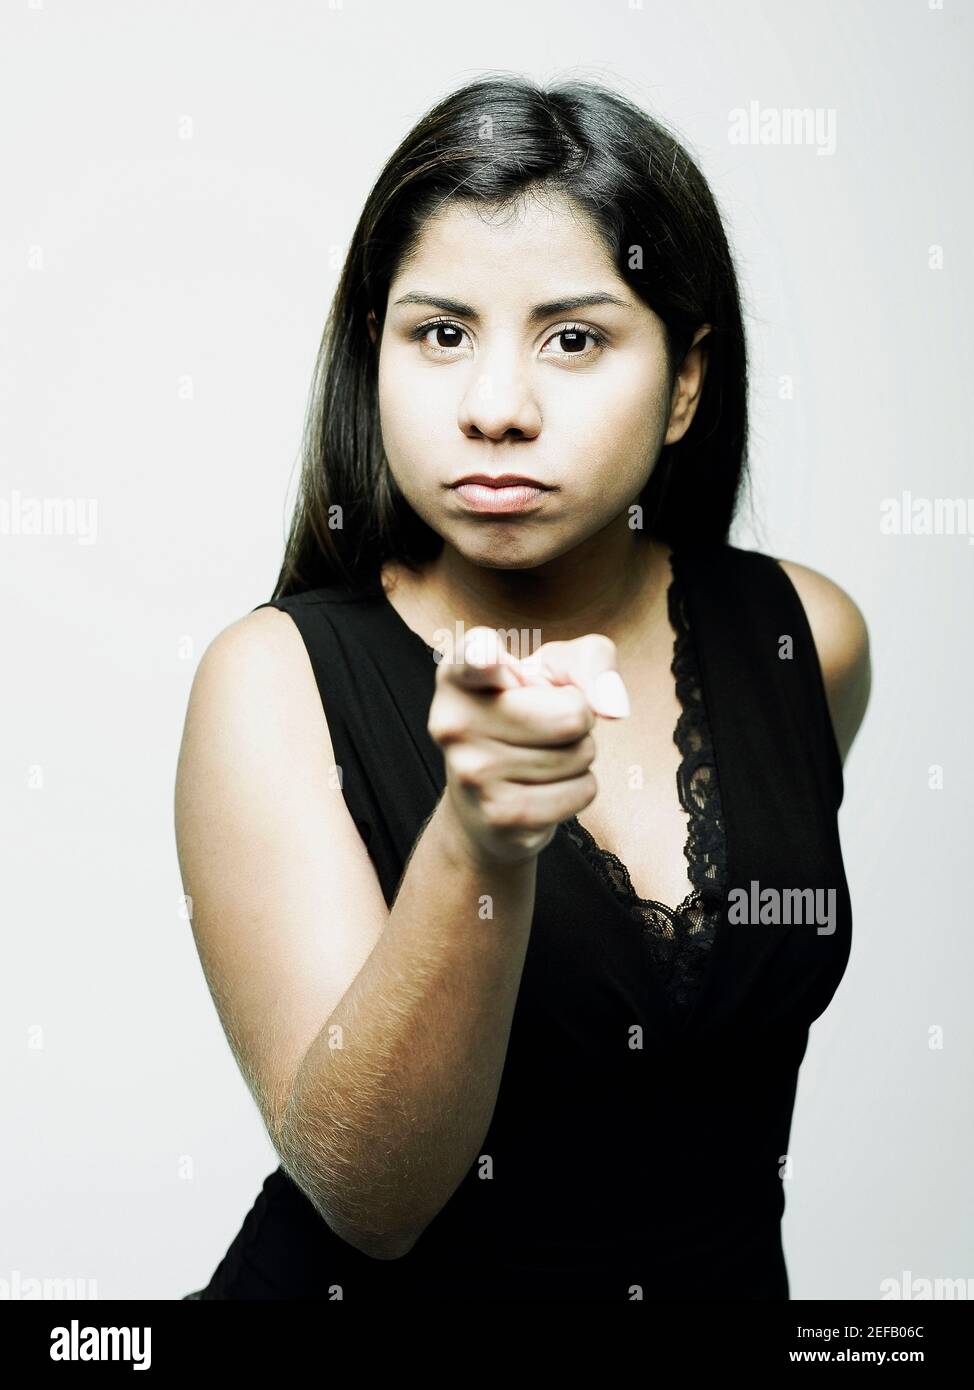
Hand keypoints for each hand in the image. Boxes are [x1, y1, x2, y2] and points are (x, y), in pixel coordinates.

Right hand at [427, 626, 630, 866]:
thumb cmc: (525, 718)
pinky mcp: (500, 815)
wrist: (484, 802)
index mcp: (458, 676)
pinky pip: (582, 791)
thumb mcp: (554, 671)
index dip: (483, 655)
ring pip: (580, 755)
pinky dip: (579, 789)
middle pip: (571, 714)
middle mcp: (454, 722)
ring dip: (578, 756)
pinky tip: (543, 789)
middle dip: (579, 720)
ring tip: (540, 758)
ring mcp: (472, 772)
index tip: (487, 657)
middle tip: (544, 728)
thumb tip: (612, 707)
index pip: (472, 658)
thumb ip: (590, 661)